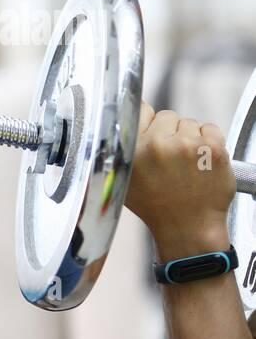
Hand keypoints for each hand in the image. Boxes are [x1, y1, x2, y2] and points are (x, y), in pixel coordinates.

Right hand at [125, 101, 233, 255]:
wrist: (188, 227)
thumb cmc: (156, 207)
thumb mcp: (125, 180)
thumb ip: (124, 151)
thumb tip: (126, 123)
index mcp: (133, 150)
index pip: (141, 111)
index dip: (147, 122)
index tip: (151, 133)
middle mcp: (158, 145)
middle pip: (167, 115)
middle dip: (169, 131)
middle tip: (170, 156)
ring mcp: (188, 145)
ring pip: (189, 122)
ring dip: (189, 137)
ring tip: (186, 162)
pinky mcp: (213, 148)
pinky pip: (210, 128)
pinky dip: (208, 141)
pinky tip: (201, 160)